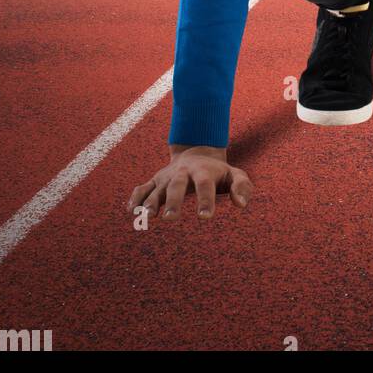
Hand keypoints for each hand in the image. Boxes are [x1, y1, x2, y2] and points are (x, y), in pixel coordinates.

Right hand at [127, 144, 253, 221]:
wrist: (198, 152)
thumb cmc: (219, 173)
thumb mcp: (235, 175)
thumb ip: (242, 187)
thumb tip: (241, 204)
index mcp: (203, 172)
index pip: (205, 185)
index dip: (205, 200)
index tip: (205, 217)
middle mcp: (183, 173)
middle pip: (177, 186)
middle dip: (173, 202)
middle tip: (171, 219)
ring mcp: (167, 177)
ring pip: (157, 189)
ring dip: (150, 202)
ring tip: (146, 218)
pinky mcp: (155, 181)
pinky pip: (142, 188)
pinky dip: (135, 198)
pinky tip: (130, 211)